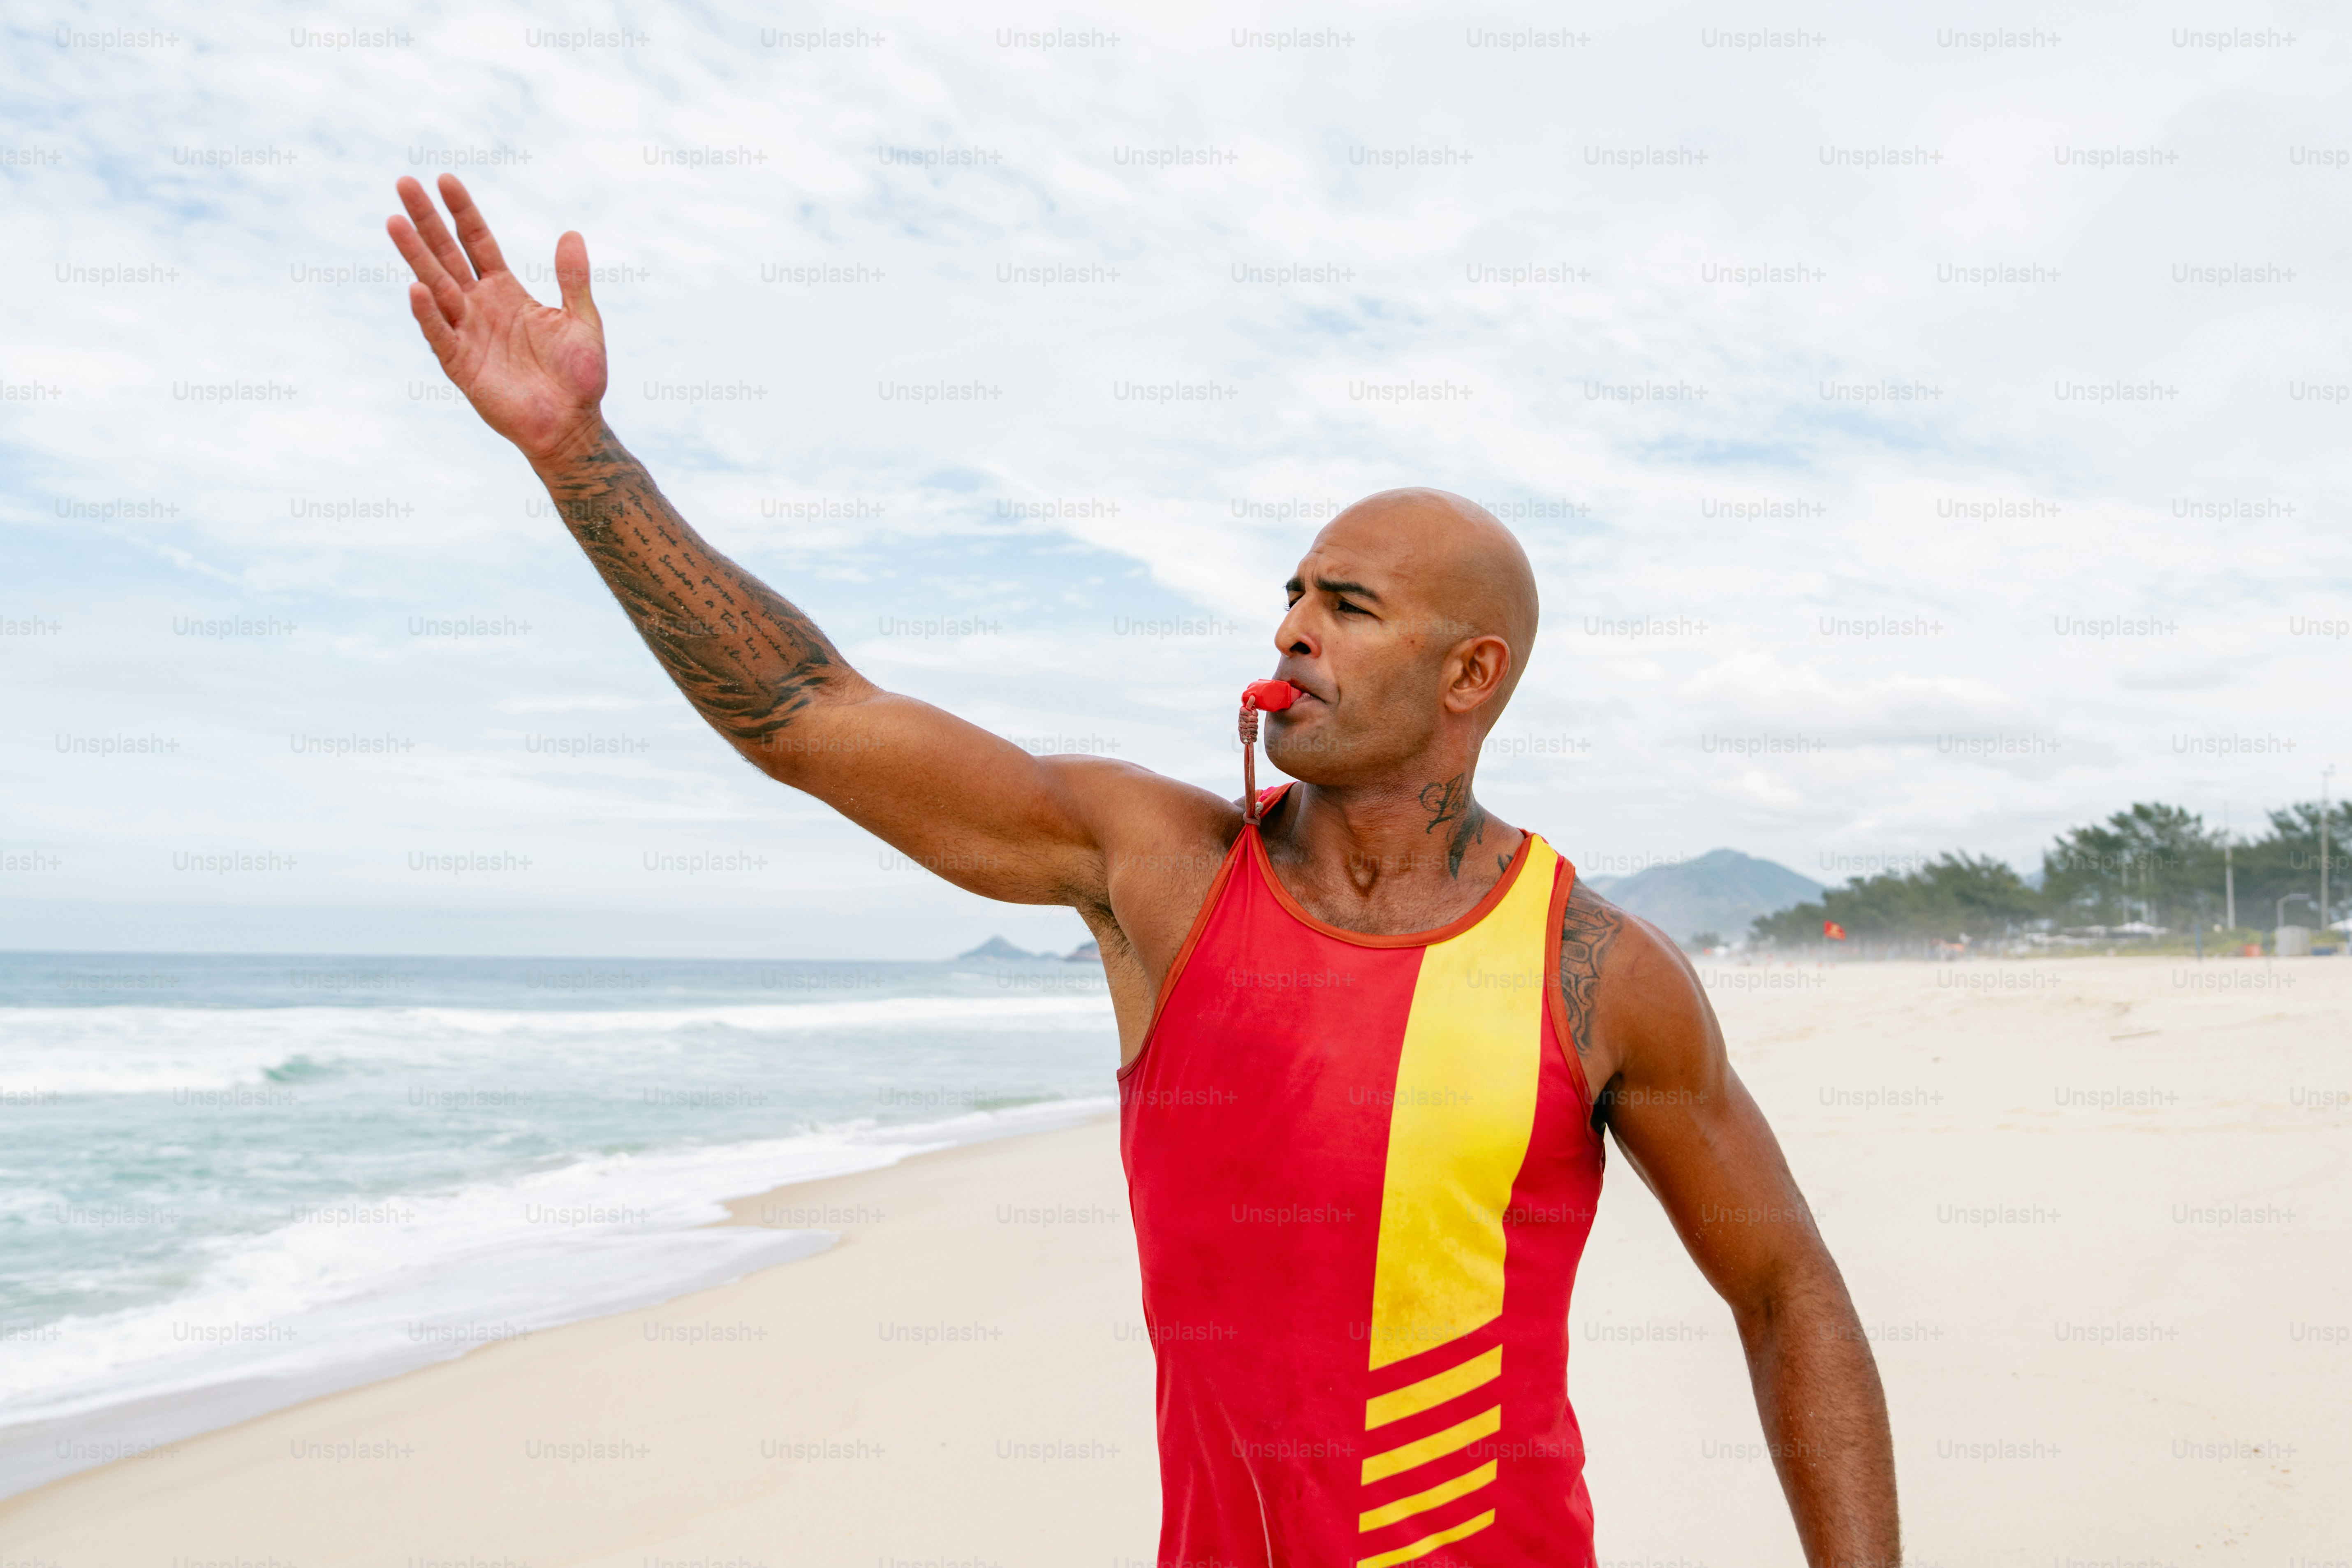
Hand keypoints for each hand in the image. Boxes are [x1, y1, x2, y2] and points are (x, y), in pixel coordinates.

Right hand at [387, 174, 607, 467]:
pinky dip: (428, 313)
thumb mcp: (582, 320)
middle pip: (447, 254)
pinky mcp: (461, 364)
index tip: (445, 178)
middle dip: (426, 221)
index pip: (477, 241)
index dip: (462, 211)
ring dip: (415, 256)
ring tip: (395, 222)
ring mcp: (467, 333)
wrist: (573, 426)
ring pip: (435, 286)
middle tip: (404, 183)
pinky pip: (440, 334)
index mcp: (506, 291)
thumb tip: (571, 233)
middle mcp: (479, 306)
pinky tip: (416, 287)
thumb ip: (573, 279)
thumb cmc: (579, 376)